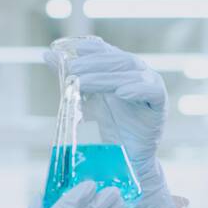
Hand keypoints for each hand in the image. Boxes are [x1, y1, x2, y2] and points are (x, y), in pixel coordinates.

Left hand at [43, 37, 173, 207]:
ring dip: (106, 77)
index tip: (73, 50)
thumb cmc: (108, 127)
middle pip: (118, 61)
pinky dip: (138, 89)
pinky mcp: (159, 105)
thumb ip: (70, 77)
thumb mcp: (84, 99)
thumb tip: (47, 55)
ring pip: (131, 74)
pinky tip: (121, 92)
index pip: (107, 51)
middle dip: (93, 64)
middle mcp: (138, 73)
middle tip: (72, 70)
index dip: (91, 48)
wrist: (127, 158)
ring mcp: (151, 86)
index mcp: (122, 69)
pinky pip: (152, 91)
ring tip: (84, 83)